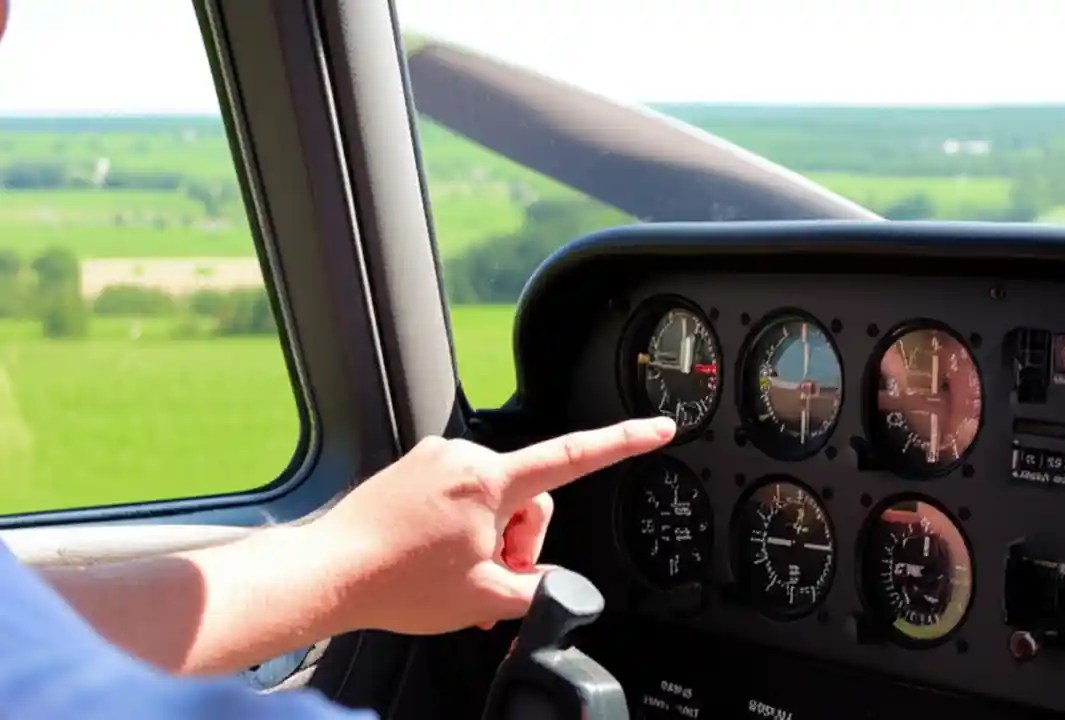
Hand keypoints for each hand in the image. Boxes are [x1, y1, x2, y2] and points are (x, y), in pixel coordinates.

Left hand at [309, 416, 675, 635]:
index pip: (573, 457)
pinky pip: (458, 495)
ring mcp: (434, 460)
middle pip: (529, 498)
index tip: (657, 428)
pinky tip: (439, 560)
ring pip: (493, 500)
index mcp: (490, 481)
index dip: (623, 443)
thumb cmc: (394, 582)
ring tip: (459, 578)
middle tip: (493, 582)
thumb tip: (553, 583)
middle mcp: (464, 458)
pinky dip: (462, 527)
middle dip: (520, 542)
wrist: (327, 572)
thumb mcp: (483, 598)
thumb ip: (536, 589)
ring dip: (489, 540)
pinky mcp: (412, 470)